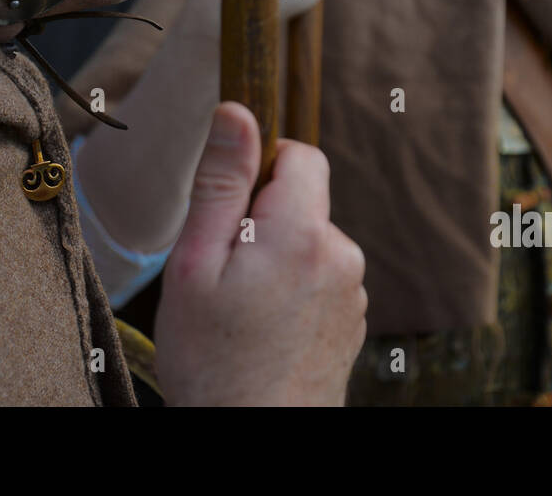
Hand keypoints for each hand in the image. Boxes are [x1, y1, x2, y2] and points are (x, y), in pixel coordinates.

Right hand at [154, 101, 366, 405]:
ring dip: (278, 257)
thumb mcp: (197, 263)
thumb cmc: (213, 359)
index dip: (261, 167)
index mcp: (302, 232)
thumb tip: (238, 109)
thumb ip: (222, 182)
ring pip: (310, 241)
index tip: (228, 210)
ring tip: (242, 310)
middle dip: (263, 219)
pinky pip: (322, 278)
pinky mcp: (354, 320)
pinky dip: (295, 290)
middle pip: (304, 201)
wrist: (254, 441)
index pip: (302, 154)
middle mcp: (343, 254)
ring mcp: (354, 291)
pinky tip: (265, 330)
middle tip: (223, 272)